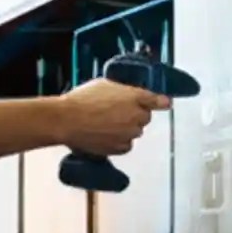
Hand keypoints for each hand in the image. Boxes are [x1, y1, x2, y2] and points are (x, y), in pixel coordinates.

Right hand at [56, 79, 170, 155]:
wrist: (66, 120)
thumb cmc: (81, 100)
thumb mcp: (104, 84)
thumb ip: (124, 90)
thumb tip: (131, 94)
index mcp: (134, 97)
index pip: (158, 101)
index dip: (161, 102)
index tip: (165, 103)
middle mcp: (136, 116)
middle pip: (145, 117)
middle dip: (135, 114)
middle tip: (117, 111)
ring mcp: (129, 133)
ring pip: (135, 132)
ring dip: (127, 128)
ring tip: (107, 124)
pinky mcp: (120, 148)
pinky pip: (126, 145)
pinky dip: (120, 141)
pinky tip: (105, 135)